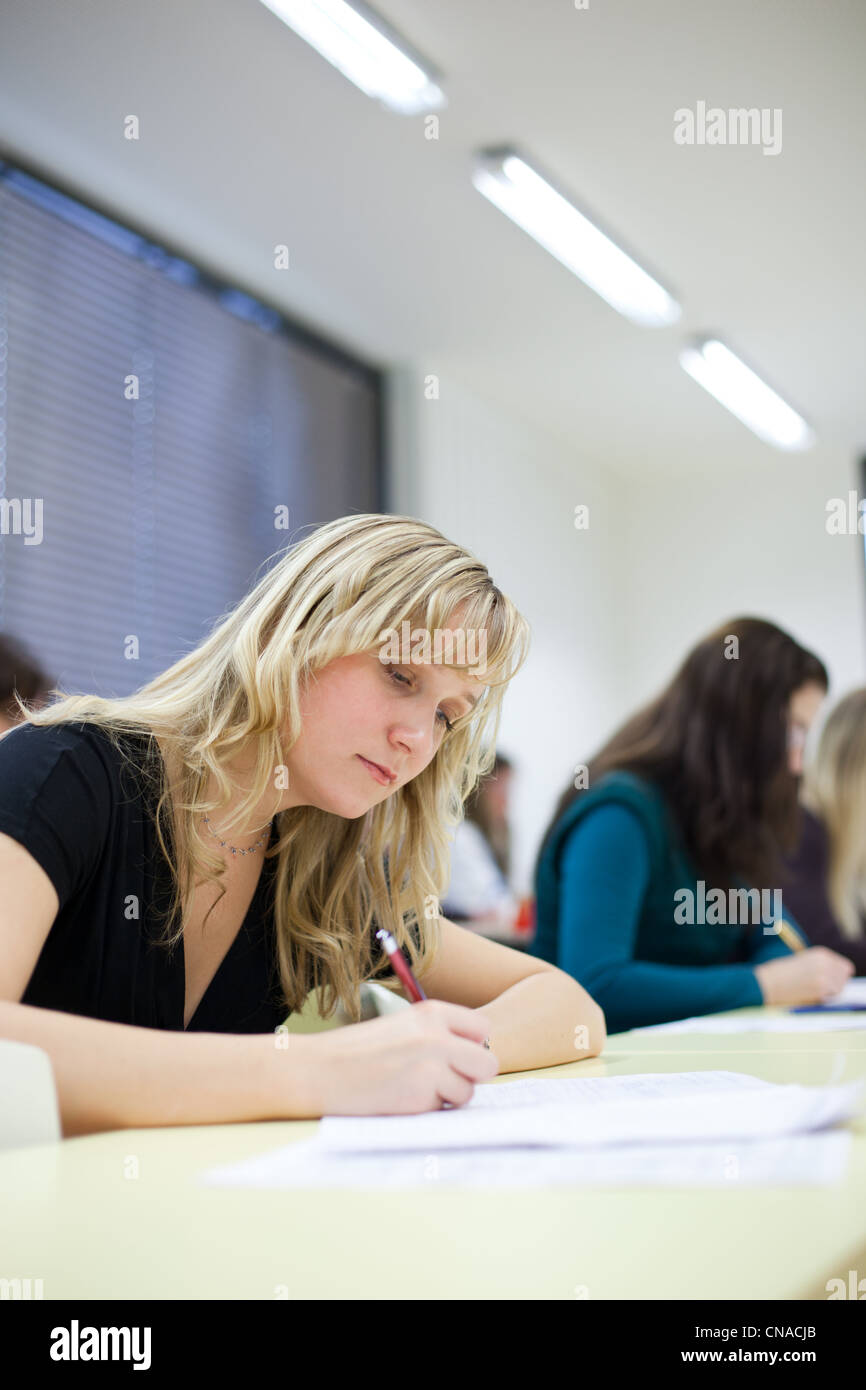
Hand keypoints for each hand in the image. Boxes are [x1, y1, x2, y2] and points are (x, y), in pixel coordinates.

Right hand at [302, 998, 498, 1114]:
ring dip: (447, 1098)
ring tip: (412, 1089)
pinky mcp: (421, 1095)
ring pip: (468, 1092)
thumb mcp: (401, 1027)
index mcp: (431, 1012)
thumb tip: (476, 1057)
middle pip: (487, 1063)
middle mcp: (437, 1035)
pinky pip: (443, 1110)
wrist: (318, 1071)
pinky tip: (401, 1099)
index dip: (472, 1047)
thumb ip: (437, 1035)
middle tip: (444, 1080)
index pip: (482, 1029)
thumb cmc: (357, 1052)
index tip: (455, 1057)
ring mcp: (431, 1065)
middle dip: (470, 1077)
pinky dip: (427, 1111)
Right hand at [754, 947, 855, 1005]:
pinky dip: (825, 997)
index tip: (827, 979)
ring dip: (831, 991)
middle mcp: (825, 962)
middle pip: (844, 976)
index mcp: (821, 953)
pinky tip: (812, 994)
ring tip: (813, 990)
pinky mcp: (821, 988)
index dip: (837, 974)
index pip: (844, 966)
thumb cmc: (781, 974)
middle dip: (835, 982)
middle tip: (819, 986)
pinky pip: (832, 996)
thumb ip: (822, 965)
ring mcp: (824, 975)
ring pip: (840, 987)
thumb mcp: (803, 962)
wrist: (768, 983)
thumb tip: (840, 976)